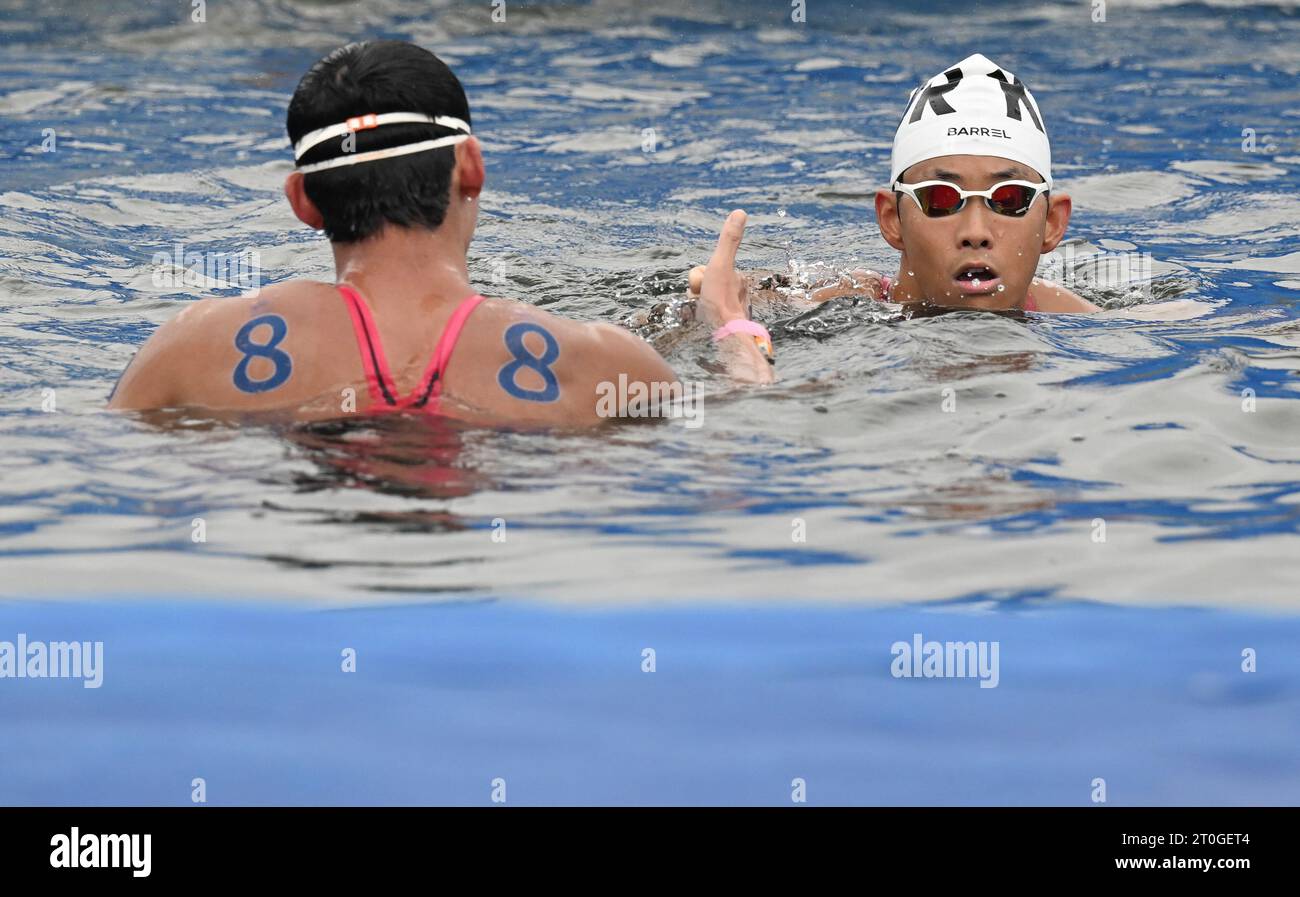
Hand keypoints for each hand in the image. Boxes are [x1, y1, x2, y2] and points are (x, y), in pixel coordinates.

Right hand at [691, 209, 749, 327]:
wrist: (724, 336)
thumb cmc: (721, 300)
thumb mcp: (721, 265)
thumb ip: (729, 240)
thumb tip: (740, 212)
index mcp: (735, 278)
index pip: (704, 271)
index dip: (700, 279)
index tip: (709, 288)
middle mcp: (734, 293)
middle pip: (702, 286)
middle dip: (697, 293)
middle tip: (705, 302)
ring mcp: (727, 310)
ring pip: (699, 301)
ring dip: (697, 306)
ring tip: (704, 314)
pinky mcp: (722, 325)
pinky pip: (703, 316)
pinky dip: (700, 317)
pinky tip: (705, 323)